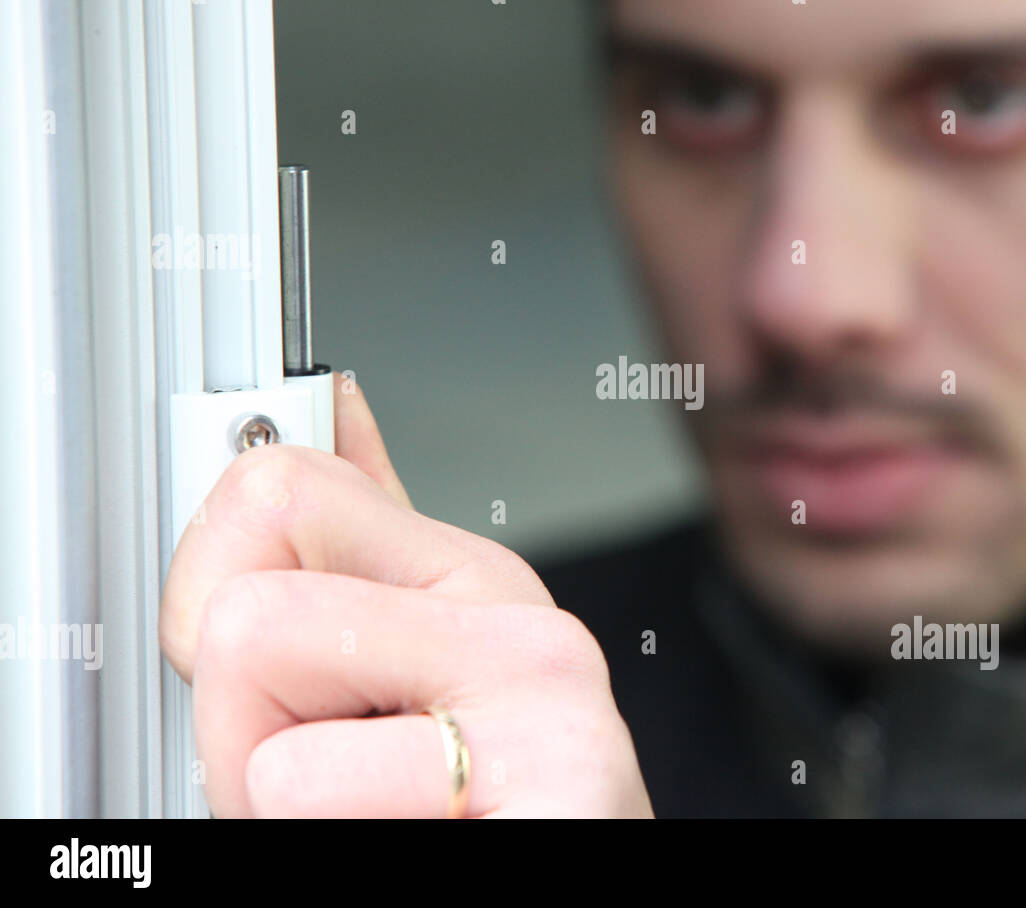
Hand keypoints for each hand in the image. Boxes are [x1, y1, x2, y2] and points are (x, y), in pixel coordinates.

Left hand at [159, 373, 653, 817]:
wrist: (567, 866)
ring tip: (382, 819)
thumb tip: (328, 406)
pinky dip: (337, 850)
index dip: (214, 592)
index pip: (270, 489)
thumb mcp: (418, 660)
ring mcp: (548, 714)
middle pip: (242, 622)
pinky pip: (323, 807)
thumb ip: (364, 539)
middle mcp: (521, 628)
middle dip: (245, 731)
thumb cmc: (488, 809)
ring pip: (267, 755)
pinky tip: (431, 841)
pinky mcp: (559, 796)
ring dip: (288, 811)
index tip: (264, 659)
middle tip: (337, 774)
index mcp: (472, 579)